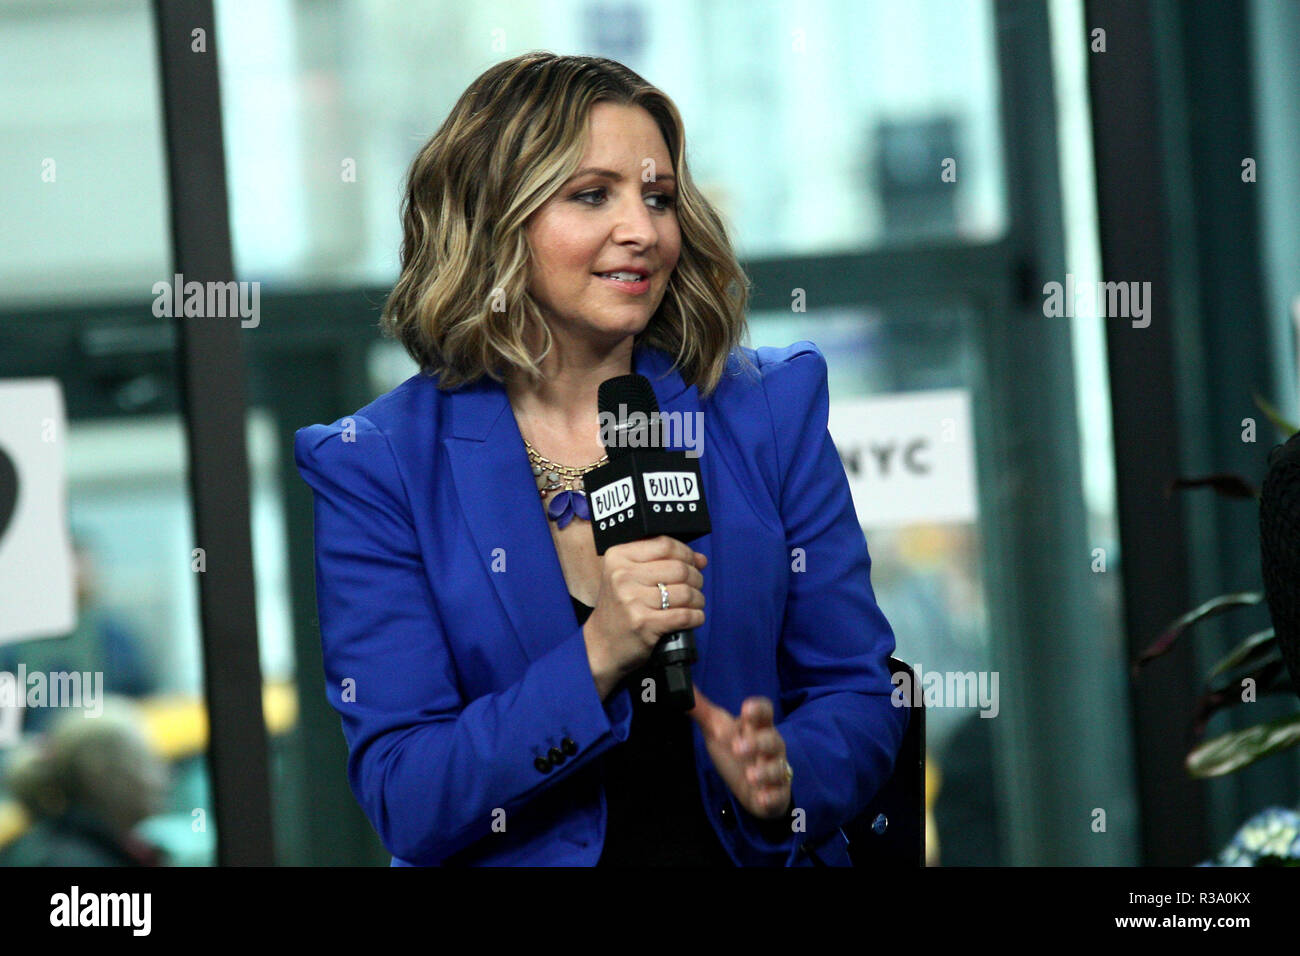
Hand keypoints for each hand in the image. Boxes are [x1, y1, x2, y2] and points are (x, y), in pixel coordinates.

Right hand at [582, 536, 706, 698]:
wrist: (599, 645)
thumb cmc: (619, 609)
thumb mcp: (629, 577)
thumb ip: (663, 562)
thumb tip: (700, 559)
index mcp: (618, 557)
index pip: (664, 544)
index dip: (687, 553)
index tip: (693, 563)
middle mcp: (622, 576)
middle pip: (679, 568)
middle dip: (696, 578)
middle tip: (695, 587)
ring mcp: (632, 600)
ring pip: (685, 592)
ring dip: (698, 599)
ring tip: (695, 604)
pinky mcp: (643, 623)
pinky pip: (684, 615)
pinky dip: (696, 617)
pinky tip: (694, 618)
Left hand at [688, 685, 791, 821]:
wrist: (753, 784)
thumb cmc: (735, 749)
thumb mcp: (717, 729)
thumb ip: (700, 709)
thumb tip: (680, 685)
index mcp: (757, 727)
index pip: (764, 712)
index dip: (758, 709)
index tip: (746, 709)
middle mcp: (771, 746)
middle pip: (771, 739)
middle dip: (757, 743)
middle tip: (736, 747)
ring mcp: (776, 770)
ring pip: (777, 768)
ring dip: (765, 772)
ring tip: (751, 776)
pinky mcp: (777, 793)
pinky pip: (779, 794)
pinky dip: (772, 797)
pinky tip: (762, 797)